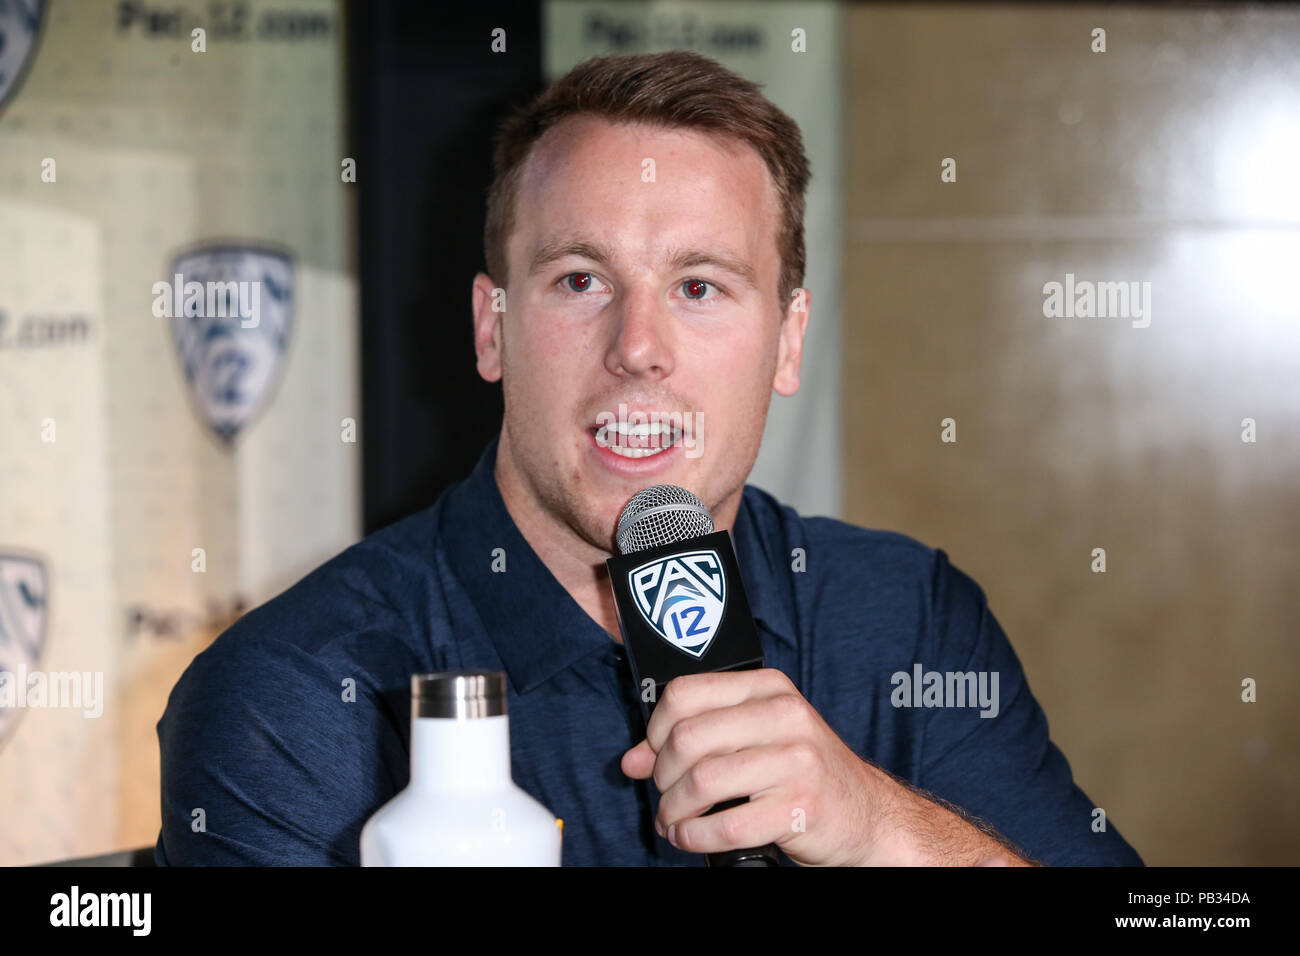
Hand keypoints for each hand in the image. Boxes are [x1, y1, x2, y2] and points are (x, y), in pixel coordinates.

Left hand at [619, 668, 893, 865]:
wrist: (865, 814)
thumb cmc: (799, 772)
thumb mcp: (752, 739)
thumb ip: (693, 740)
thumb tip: (632, 761)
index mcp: (768, 687)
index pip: (684, 693)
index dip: (655, 730)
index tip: (653, 756)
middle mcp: (784, 714)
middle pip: (687, 739)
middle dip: (662, 777)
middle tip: (666, 797)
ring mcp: (796, 760)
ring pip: (701, 782)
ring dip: (674, 811)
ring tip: (675, 821)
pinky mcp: (800, 806)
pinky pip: (726, 826)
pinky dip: (695, 837)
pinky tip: (693, 837)